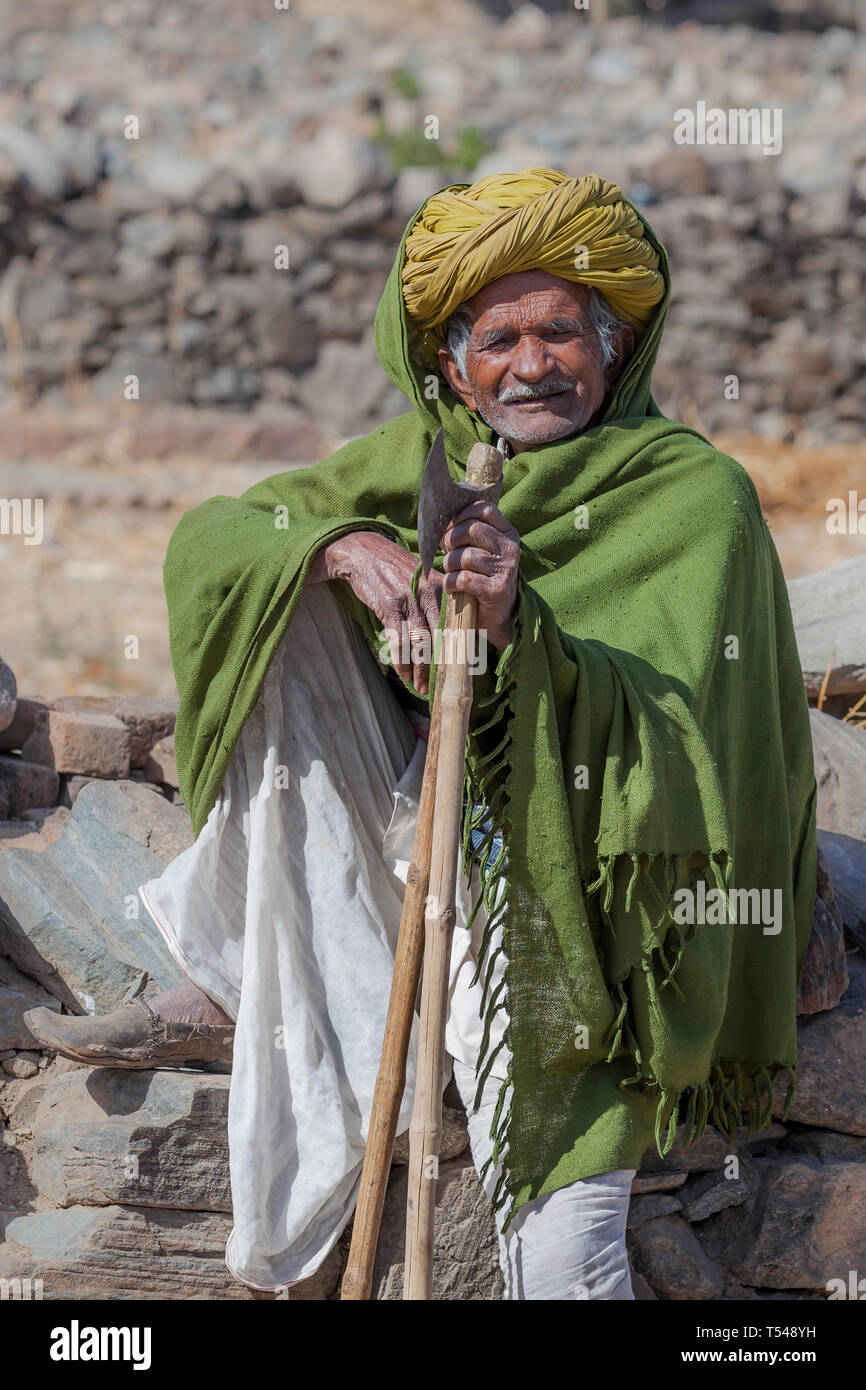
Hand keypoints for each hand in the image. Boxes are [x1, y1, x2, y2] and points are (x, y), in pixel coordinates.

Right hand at [309, 531, 443, 693]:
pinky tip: (402, 674)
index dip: (457, 651)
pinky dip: (401, 660)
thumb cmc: (396, 571)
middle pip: (440, 638)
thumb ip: (437, 602)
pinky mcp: (389, 605)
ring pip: (420, 642)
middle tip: (439, 686)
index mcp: (442, 589)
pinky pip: (398, 639)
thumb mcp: (422, 580)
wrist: (365, 552)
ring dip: (420, 669)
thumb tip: (451, 635)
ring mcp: (409, 599)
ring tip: (420, 687)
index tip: (458, 673)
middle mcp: (429, 593)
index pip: (455, 625)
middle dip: (440, 666)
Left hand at [441, 502, 519, 651]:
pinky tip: (453, 588)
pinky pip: (463, 578)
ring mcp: (506, 570)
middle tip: (447, 553)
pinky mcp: (497, 590)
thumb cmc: (483, 578)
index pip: (485, 509)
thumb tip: (441, 523)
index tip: (450, 527)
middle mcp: (511, 549)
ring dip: (450, 566)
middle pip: (471, 529)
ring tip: (452, 574)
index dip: (462, 514)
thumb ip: (468, 534)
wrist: (499, 617)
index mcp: (508, 534)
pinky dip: (451, 583)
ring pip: (464, 556)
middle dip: (451, 540)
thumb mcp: (481, 551)